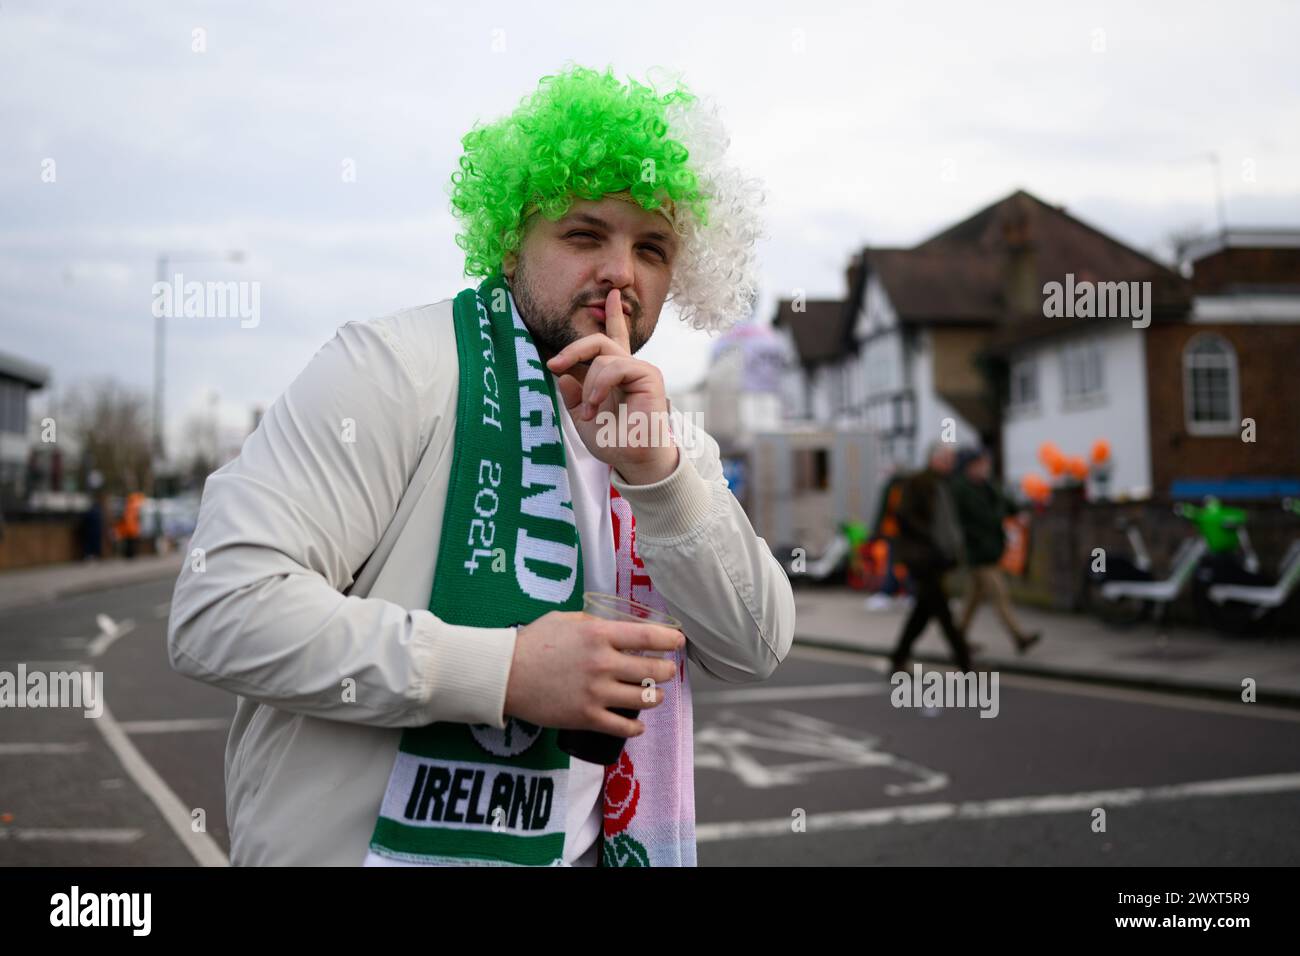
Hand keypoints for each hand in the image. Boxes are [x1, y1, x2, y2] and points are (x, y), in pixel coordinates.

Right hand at [504, 611, 684, 736]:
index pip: (649, 635)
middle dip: (667, 671)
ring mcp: (596, 692)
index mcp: (599, 634)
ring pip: (645, 699)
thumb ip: (594, 623)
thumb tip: (617, 627)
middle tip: (668, 671)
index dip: (671, 639)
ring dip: (656, 697)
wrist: (504, 674)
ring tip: (655, 695)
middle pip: (654, 670)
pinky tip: (638, 724)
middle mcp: (603, 662)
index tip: (679, 642)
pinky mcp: (586, 717)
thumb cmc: (532, 642)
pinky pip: (624, 727)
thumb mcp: (566, 620)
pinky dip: (636, 727)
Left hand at [545, 287, 678, 483]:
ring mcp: (639, 370)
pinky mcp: (648, 375)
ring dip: (589, 384)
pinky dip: (600, 384)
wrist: (633, 459)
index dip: (614, 316)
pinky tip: (597, 404)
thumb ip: (572, 395)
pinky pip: (615, 366)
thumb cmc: (613, 441)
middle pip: (600, 340)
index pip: (613, 338)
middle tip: (554, 365)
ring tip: (590, 411)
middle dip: (573, 349)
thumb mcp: (583, 417)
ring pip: (602, 356)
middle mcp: (627, 368)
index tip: (611, 296)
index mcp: (614, 375)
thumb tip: (561, 375)